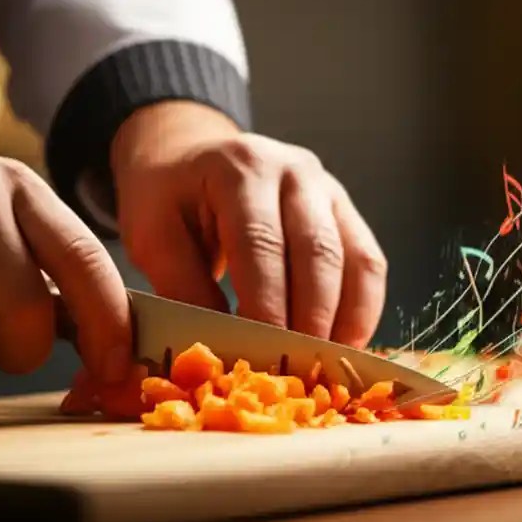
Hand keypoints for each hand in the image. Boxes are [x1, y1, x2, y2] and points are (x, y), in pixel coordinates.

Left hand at [112, 101, 387, 346]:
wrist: (189, 151)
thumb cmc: (169, 196)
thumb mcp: (152, 234)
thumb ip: (182, 285)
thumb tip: (218, 347)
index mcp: (241, 169)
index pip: (261, 242)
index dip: (266, 304)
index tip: (262, 356)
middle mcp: (295, 171)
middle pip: (318, 251)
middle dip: (310, 318)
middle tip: (296, 370)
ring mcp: (328, 189)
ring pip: (355, 259)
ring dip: (344, 319)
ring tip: (323, 365)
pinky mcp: (346, 211)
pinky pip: (369, 264)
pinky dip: (362, 309)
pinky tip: (342, 344)